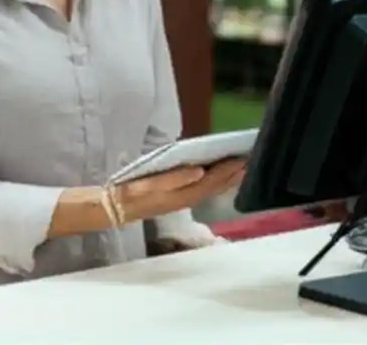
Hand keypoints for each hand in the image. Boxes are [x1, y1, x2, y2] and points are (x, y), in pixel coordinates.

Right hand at [114, 158, 245, 223]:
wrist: (116, 208)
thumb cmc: (131, 192)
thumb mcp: (150, 184)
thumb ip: (175, 177)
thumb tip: (200, 171)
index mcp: (183, 194)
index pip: (211, 181)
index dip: (227, 170)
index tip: (243, 158)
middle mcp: (187, 200)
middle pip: (215, 187)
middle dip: (232, 175)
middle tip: (250, 161)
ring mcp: (183, 201)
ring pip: (211, 191)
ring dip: (226, 180)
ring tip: (241, 169)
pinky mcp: (177, 199)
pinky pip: (203, 191)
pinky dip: (214, 184)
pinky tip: (217, 178)